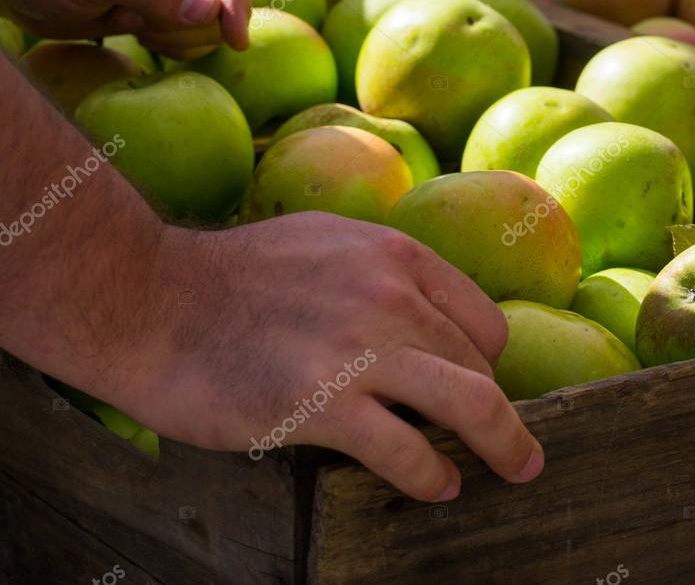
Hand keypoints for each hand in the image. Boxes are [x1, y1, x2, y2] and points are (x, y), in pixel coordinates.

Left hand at [0, 0, 251, 57]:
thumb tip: (212, 12)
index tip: (234, 39)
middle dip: (198, 20)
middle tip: (149, 26)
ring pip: (207, 20)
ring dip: (176, 34)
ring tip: (129, 21)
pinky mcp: (157, 7)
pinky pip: (184, 35)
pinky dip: (167, 43)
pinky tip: (131, 31)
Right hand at [114, 213, 543, 500]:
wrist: (145, 299)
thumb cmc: (233, 277)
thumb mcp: (327, 241)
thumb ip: (384, 273)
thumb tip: (426, 315)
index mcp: (394, 256)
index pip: (483, 321)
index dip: (488, 363)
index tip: (479, 390)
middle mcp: (389, 296)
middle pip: (480, 366)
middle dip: (497, 410)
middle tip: (506, 442)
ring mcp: (359, 350)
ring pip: (469, 404)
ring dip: (503, 444)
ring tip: (516, 467)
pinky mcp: (322, 404)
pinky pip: (407, 452)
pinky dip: (433, 476)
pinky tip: (438, 486)